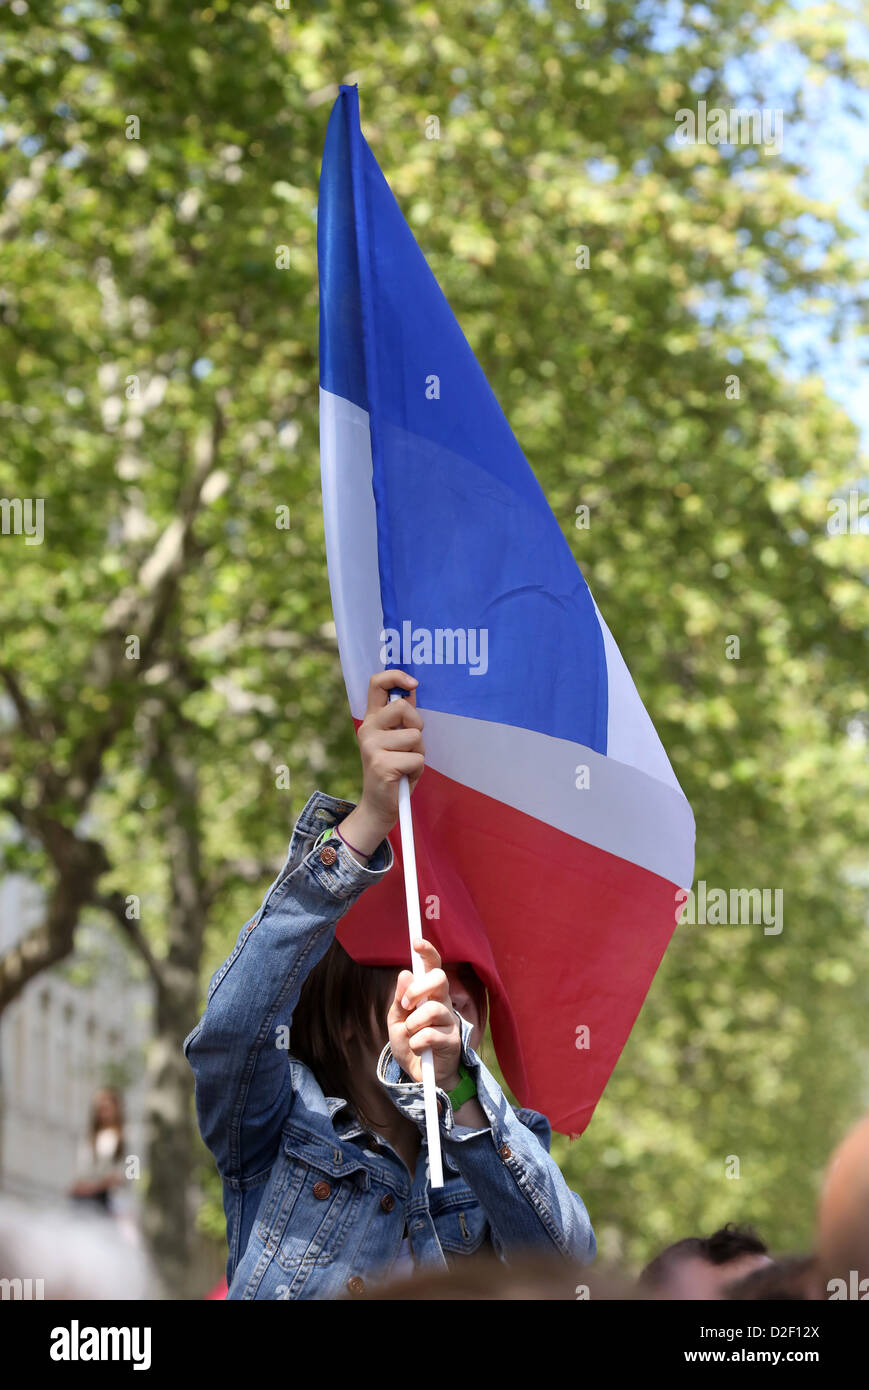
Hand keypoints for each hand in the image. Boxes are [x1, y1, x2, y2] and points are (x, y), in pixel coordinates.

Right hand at [340, 670, 425, 853]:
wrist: (379, 805)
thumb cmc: (394, 769)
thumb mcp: (398, 739)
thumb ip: (403, 716)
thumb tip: (412, 688)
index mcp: (372, 719)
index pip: (377, 683)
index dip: (396, 676)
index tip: (413, 684)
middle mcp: (368, 729)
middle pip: (403, 707)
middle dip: (417, 725)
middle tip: (411, 745)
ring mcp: (372, 747)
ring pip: (415, 736)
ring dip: (419, 752)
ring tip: (406, 764)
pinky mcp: (382, 765)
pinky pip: (417, 758)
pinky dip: (417, 770)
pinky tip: (404, 776)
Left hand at [387, 938, 462, 1089]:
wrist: (418, 1075)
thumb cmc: (409, 1043)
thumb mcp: (395, 1021)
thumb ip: (400, 999)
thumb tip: (405, 973)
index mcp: (429, 994)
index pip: (432, 967)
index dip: (427, 952)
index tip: (416, 942)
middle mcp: (443, 1002)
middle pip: (439, 979)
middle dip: (418, 989)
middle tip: (405, 1005)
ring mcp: (450, 1020)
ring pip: (432, 1009)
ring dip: (413, 1024)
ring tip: (411, 1034)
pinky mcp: (453, 1040)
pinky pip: (431, 1035)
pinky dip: (417, 1043)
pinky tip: (419, 1049)